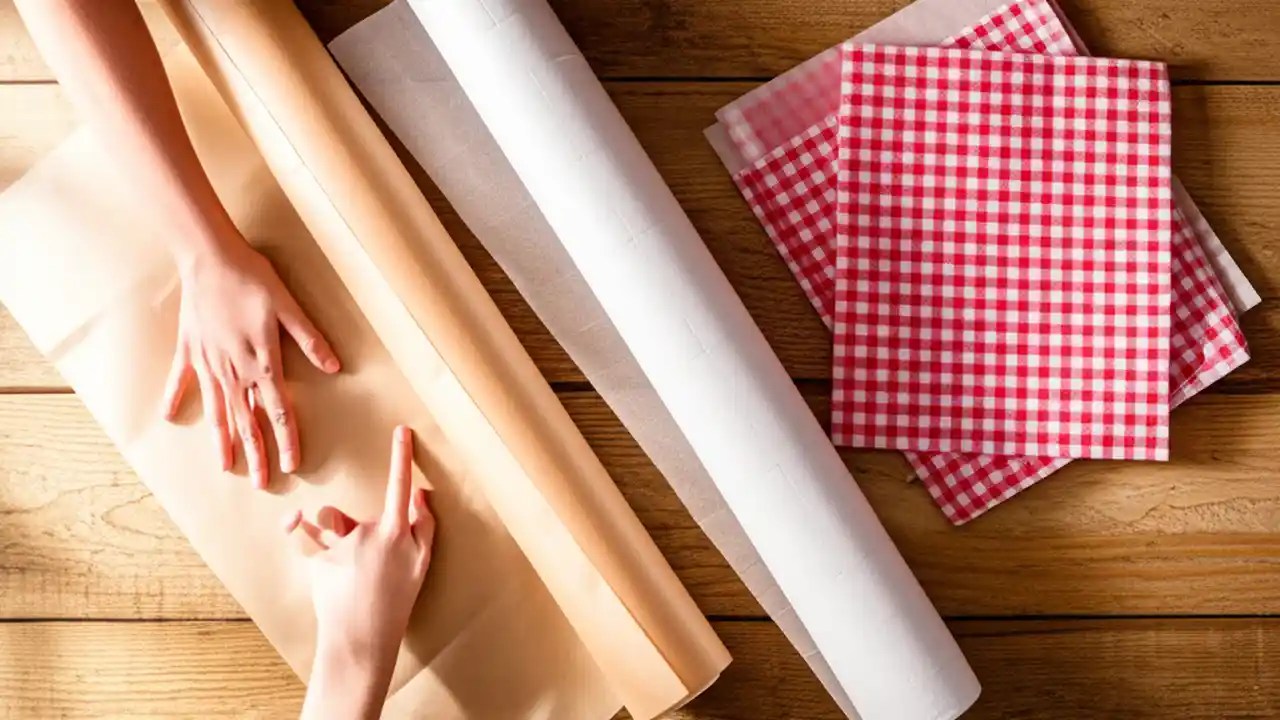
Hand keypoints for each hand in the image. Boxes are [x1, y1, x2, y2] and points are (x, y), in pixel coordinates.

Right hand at [162, 240, 339, 487]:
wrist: (209, 258)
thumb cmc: (253, 280)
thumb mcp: (288, 308)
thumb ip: (309, 340)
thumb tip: (335, 366)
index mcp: (262, 363)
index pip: (279, 412)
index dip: (287, 440)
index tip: (291, 466)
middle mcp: (233, 371)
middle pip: (248, 421)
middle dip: (256, 454)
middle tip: (262, 484)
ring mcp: (208, 363)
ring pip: (218, 411)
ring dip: (223, 440)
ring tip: (227, 467)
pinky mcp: (189, 349)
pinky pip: (181, 380)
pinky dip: (175, 399)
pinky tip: (170, 419)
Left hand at [286, 426, 434, 719]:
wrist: (361, 639)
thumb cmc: (396, 603)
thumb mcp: (421, 565)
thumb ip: (424, 526)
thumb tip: (420, 494)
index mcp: (396, 533)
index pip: (400, 486)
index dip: (401, 457)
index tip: (401, 431)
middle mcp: (367, 533)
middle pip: (352, 514)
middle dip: (350, 530)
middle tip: (365, 569)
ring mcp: (340, 545)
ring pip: (329, 523)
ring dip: (330, 533)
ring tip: (341, 570)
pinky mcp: (316, 559)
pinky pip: (303, 536)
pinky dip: (296, 528)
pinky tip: (295, 525)